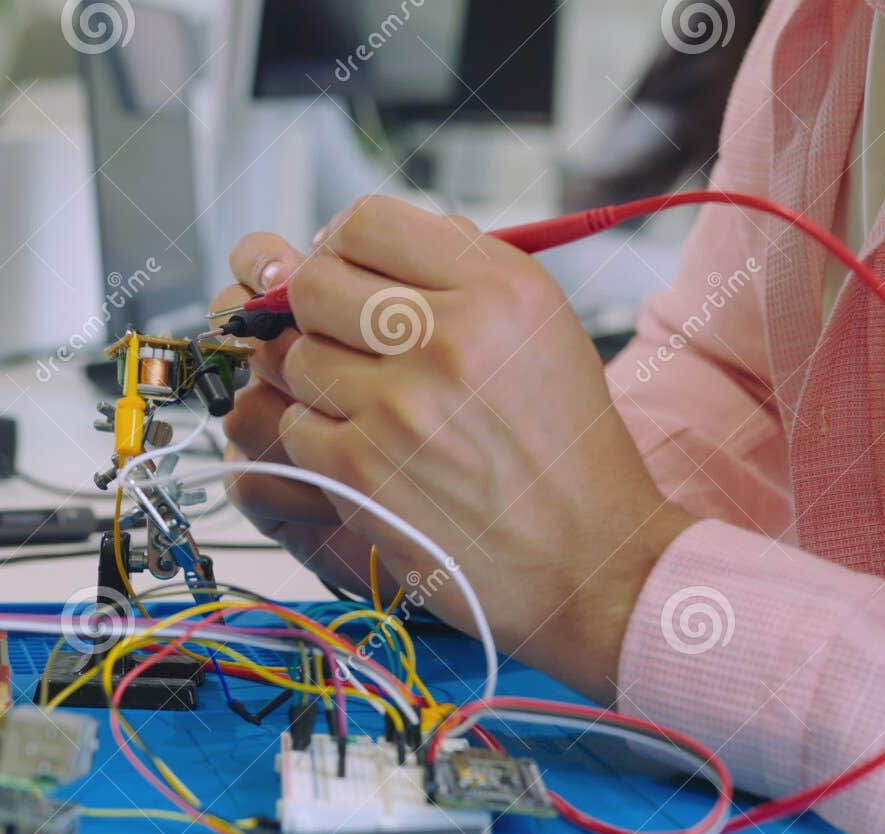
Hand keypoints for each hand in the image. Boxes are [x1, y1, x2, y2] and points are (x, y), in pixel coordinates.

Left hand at [219, 196, 696, 702]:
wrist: (590, 561)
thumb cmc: (566, 449)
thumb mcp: (544, 329)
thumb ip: (460, 270)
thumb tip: (356, 237)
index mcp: (499, 288)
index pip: (367, 222)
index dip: (341, 244)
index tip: (346, 273)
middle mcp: (449, 336)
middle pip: (314, 283)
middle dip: (317, 310)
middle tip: (344, 340)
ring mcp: (399, 405)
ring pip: (296, 357)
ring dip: (319, 381)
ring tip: (368, 406)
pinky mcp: (362, 469)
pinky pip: (294, 424)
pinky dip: (319, 438)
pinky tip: (367, 452)